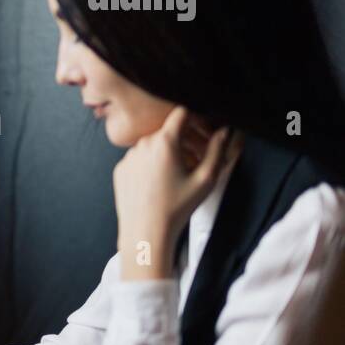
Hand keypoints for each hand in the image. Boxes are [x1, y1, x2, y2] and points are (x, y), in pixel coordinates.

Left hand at [114, 106, 241, 279]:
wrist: (145, 231)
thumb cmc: (178, 207)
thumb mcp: (206, 178)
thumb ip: (218, 149)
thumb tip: (225, 130)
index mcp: (164, 141)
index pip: (182, 113)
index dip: (197, 117)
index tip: (206, 128)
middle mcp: (142, 144)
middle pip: (168, 131)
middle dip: (186, 139)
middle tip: (200, 157)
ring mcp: (128, 156)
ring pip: (153, 145)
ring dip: (169, 152)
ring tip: (182, 173)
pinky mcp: (121, 169)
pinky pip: (139, 159)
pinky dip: (152, 163)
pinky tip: (162, 182)